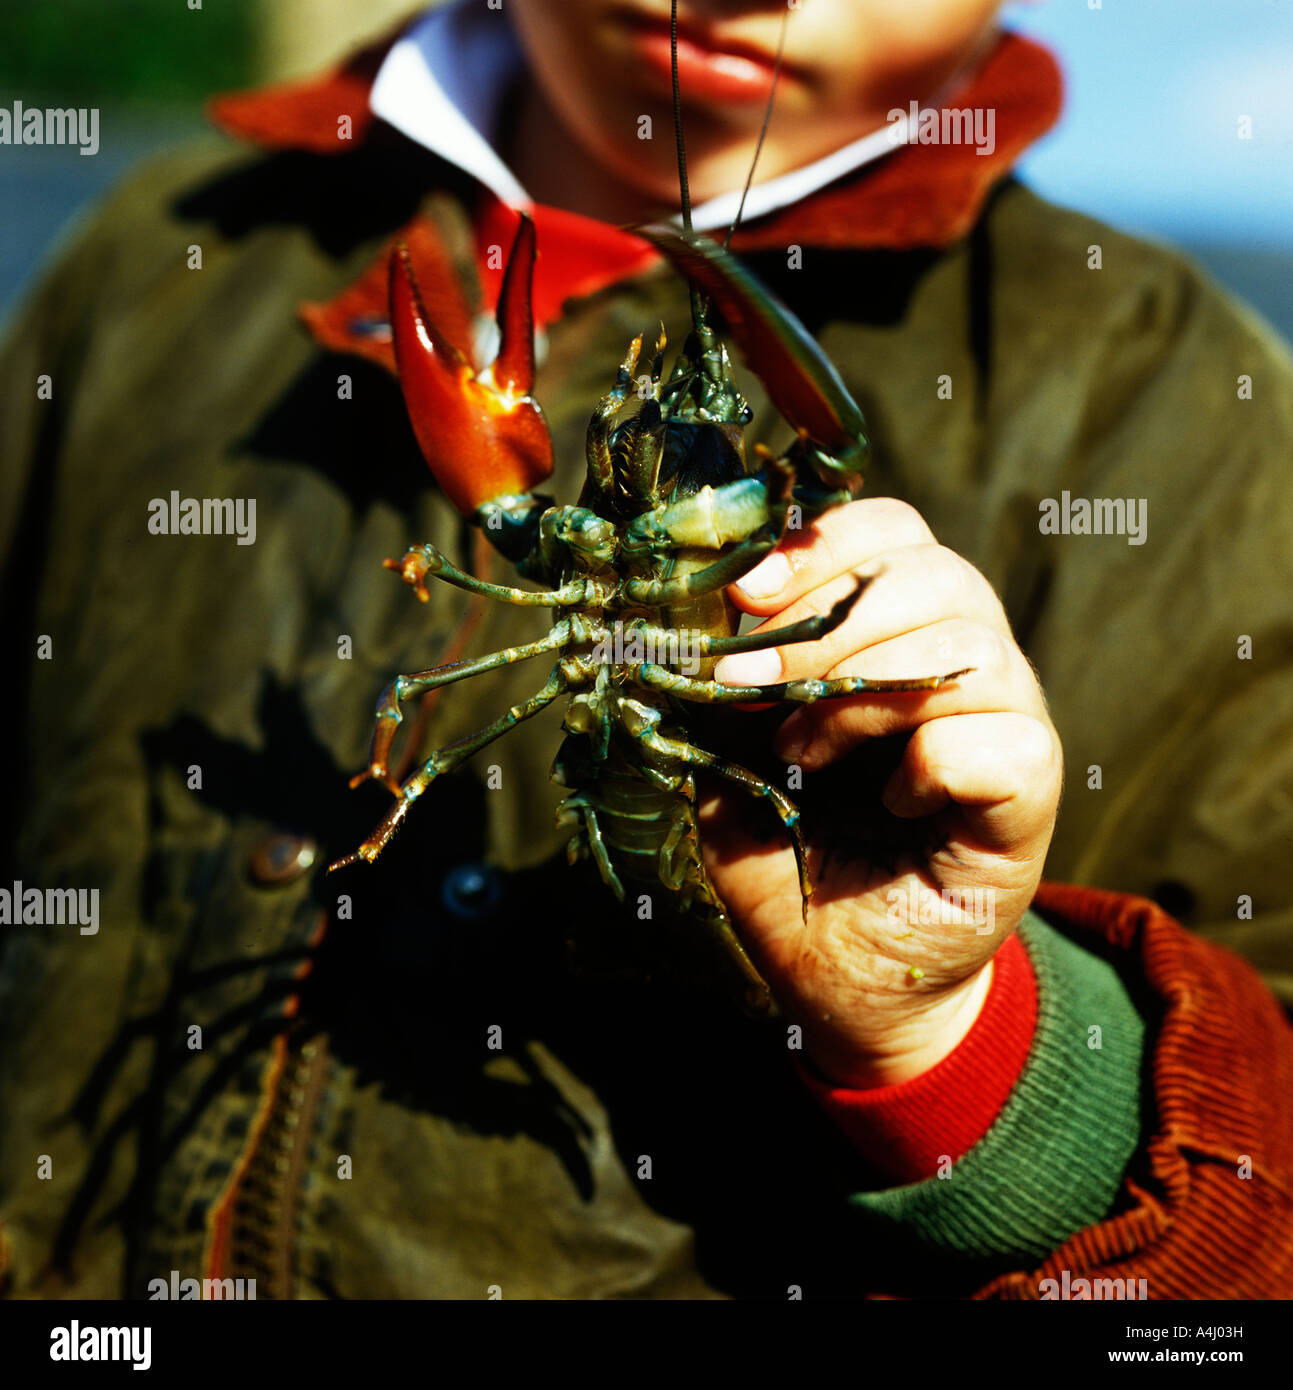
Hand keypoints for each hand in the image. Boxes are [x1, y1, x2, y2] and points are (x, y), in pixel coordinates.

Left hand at [704, 498, 1061, 1086]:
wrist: (839, 980)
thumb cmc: (786, 857)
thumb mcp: (729, 757)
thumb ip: (727, 680)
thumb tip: (688, 607)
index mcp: (896, 632)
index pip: (893, 531)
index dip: (823, 541)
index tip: (744, 593)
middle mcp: (964, 663)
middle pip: (936, 573)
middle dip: (826, 623)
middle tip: (753, 690)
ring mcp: (1006, 725)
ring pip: (970, 646)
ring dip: (861, 696)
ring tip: (802, 758)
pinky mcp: (1031, 799)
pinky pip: (1002, 740)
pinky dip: (932, 763)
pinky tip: (894, 806)